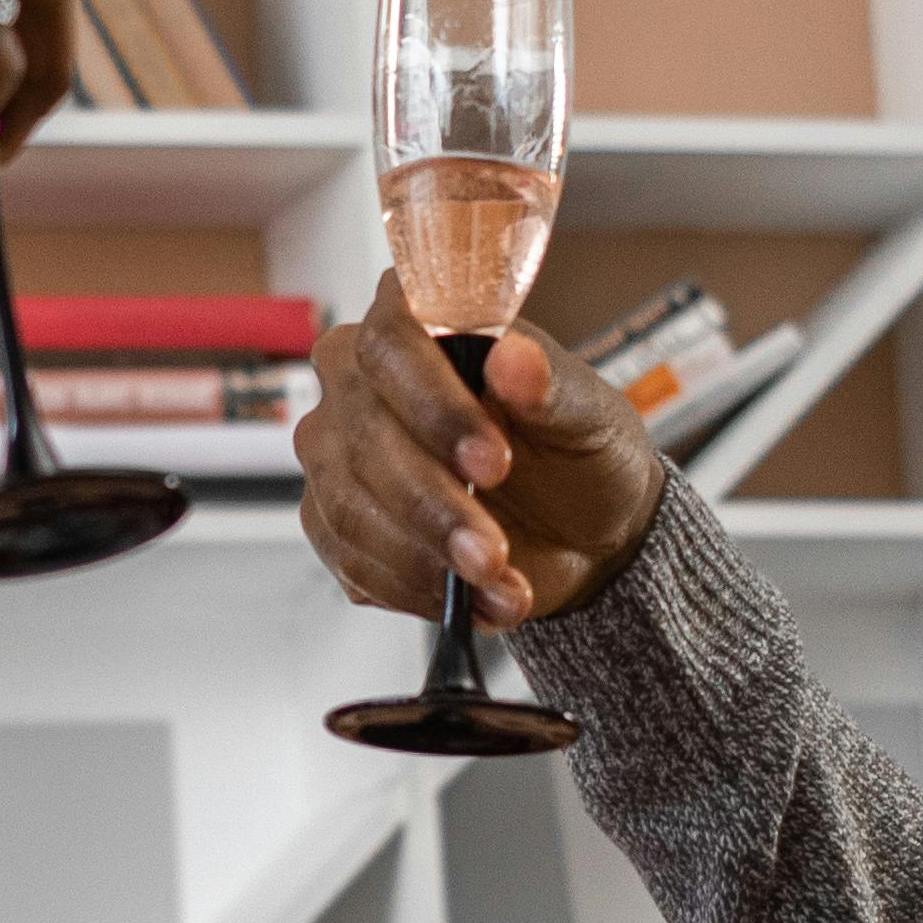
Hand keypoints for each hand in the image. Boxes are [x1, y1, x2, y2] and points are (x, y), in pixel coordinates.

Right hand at [294, 281, 669, 629]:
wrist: (580, 530)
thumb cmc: (577, 452)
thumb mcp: (587, 416)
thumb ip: (550, 387)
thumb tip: (515, 359)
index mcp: (419, 324)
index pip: (390, 341)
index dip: (433, 404)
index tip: (493, 462)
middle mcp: (359, 380)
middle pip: (364, 435)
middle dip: (435, 504)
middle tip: (494, 550)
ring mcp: (337, 453)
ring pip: (350, 507)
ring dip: (426, 559)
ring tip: (497, 581)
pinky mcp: (335, 522)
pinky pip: (352, 560)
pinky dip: (416, 589)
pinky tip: (471, 598)